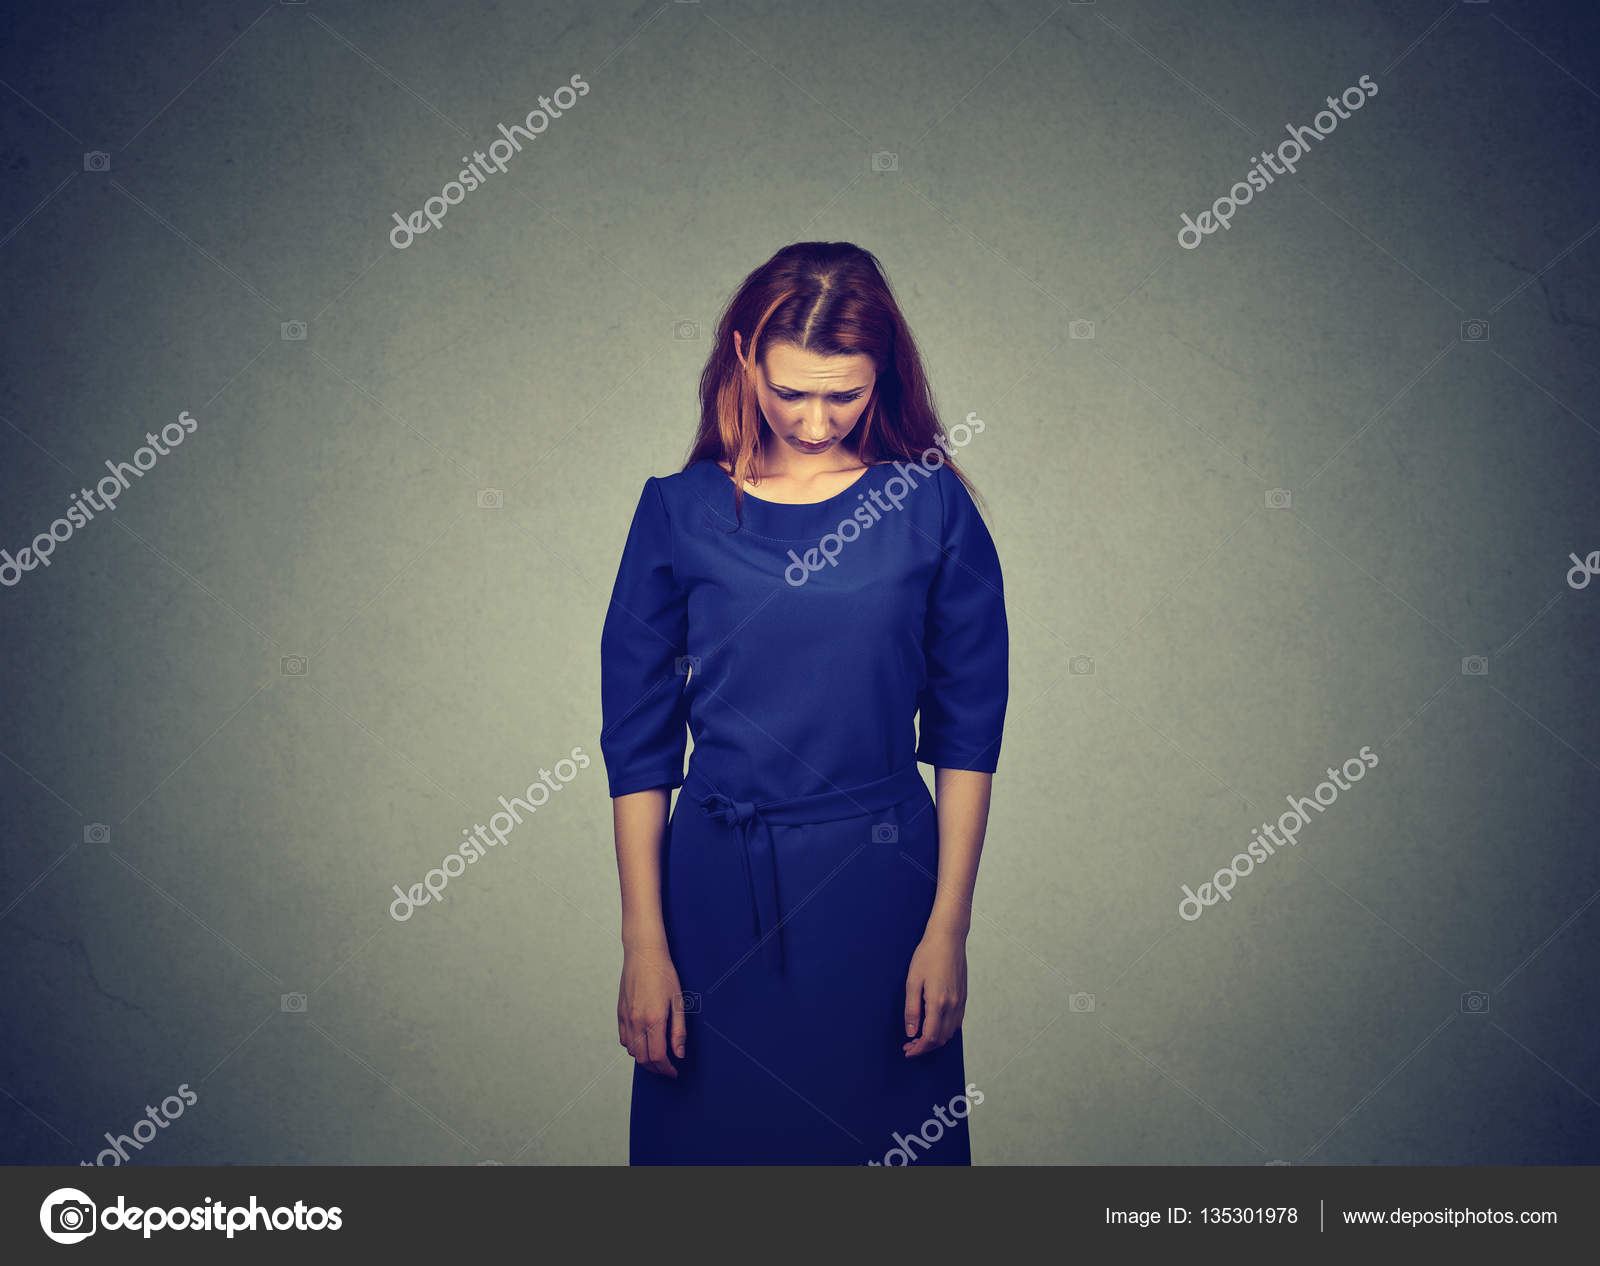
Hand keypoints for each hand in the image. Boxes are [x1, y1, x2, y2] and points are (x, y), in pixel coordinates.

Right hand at [618, 945, 687, 1077]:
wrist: (643, 954)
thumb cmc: (664, 974)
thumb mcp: (678, 1001)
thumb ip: (679, 1030)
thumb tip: (679, 1054)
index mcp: (653, 1019)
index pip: (657, 1057)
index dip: (666, 1069)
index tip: (674, 1071)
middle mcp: (636, 1021)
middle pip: (643, 1059)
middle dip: (656, 1069)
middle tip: (668, 1068)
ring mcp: (626, 1018)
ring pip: (632, 1051)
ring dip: (645, 1059)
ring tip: (658, 1056)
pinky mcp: (620, 1013)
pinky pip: (624, 1039)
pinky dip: (634, 1047)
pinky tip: (644, 1042)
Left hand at [902, 928, 966, 1056]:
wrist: (948, 938)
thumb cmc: (928, 955)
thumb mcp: (912, 981)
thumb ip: (912, 1009)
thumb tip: (911, 1032)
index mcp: (938, 1002)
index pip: (929, 1037)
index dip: (918, 1048)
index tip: (908, 1051)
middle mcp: (953, 1005)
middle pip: (941, 1038)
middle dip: (925, 1047)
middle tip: (910, 1046)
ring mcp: (960, 1001)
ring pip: (950, 1032)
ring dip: (935, 1040)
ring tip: (919, 1038)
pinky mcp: (963, 997)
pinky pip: (956, 1022)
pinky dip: (945, 1031)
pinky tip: (934, 1026)